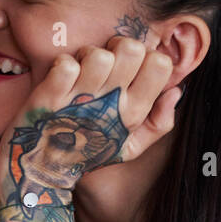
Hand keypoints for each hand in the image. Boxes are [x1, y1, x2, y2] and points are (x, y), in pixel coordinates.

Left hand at [0, 37, 179, 208]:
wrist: (44, 174)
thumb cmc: (88, 153)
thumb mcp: (128, 147)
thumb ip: (158, 122)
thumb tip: (176, 91)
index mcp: (133, 114)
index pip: (161, 63)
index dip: (145, 55)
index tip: (129, 69)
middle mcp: (111, 107)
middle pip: (133, 49)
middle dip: (118, 48)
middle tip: (104, 66)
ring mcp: (80, 102)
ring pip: (99, 54)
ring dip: (88, 55)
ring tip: (81, 74)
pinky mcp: (50, 99)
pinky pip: (65, 64)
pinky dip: (62, 65)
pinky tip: (60, 79)